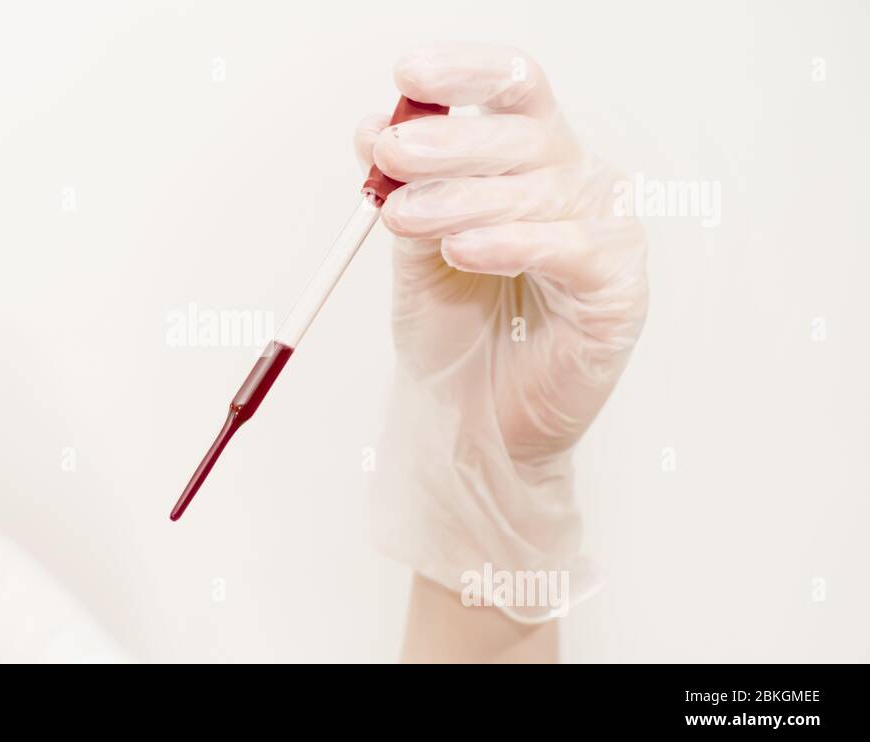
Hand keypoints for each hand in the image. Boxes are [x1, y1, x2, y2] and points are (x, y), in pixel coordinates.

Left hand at [359, 43, 647, 622]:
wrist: (468, 418)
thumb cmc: (452, 330)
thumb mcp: (414, 244)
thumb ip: (403, 187)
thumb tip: (373, 126)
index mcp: (530, 158)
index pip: (513, 87)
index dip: (466, 72)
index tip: (408, 73)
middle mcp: (576, 182)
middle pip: (523, 133)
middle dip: (447, 141)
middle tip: (387, 154)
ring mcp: (605, 232)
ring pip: (540, 189)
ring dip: (461, 197)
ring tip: (402, 216)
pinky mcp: (618, 289)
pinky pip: (570, 249)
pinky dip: (511, 243)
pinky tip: (463, 249)